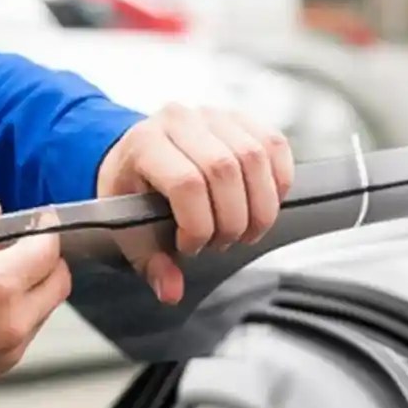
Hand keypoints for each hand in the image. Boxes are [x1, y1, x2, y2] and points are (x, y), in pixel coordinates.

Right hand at [0, 198, 70, 407]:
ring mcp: (9, 350)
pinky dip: (18, 313)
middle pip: (59, 282)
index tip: (38, 219)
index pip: (47, 250)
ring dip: (33, 287)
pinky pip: (25, 333)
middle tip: (22, 244)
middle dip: (47, 259)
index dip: (46, 229)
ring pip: (45, 309)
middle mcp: (13, 322)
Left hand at [96, 104, 294, 304]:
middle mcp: (179, 120)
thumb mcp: (129, 229)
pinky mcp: (240, 119)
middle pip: (226, 170)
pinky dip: (278, 181)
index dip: (198, 225)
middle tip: (222, 243)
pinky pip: (275, 144)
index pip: (187, 183)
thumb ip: (151, 263)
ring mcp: (212, 115)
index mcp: (144, 144)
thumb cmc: (131, 192)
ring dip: (259, 206)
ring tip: (243, 230)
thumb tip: (171, 291)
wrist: (133, 156)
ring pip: (255, 157)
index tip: (191, 247)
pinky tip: (262, 205)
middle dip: (232, 220)